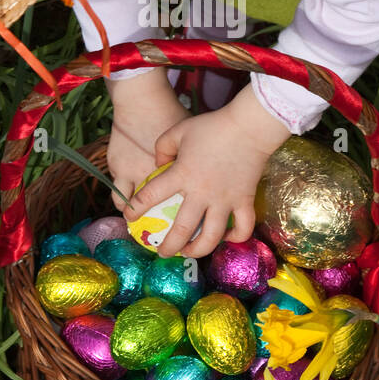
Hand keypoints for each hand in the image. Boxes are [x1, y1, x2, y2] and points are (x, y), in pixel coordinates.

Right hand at [106, 67, 190, 212]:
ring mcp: (129, 174)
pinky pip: (116, 188)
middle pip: (148, 212)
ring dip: (128, 210)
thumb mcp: (190, 138)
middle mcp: (149, 178)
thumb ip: (192, 159)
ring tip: (132, 214)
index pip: (176, 205)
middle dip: (149, 225)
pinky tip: (126, 193)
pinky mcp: (115, 166)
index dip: (178, 220)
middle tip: (154, 230)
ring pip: (123, 203)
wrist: (143, 101)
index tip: (179, 226)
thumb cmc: (172, 114)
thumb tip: (200, 172)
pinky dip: (121, 192)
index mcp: (173, 174)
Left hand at [121, 83, 290, 259]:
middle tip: (162, 253)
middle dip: (169, 247)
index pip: (151, 196)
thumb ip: (162, 147)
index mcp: (182, 175)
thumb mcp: (179, 131)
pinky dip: (235, 237)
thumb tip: (158, 165)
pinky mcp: (244, 201)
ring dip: (198, 250)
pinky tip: (226, 237)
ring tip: (190, 252)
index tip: (130, 217)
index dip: (136, 209)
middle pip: (182, 230)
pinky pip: (242, 227)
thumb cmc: (212, 127)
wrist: (249, 127)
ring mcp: (224, 200)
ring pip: (211, 237)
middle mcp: (201, 193)